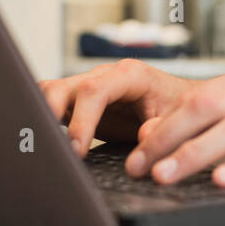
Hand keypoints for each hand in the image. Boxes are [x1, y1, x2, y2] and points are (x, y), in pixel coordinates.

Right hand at [38, 58, 190, 154]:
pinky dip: (41, 120)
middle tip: (52, 150)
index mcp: (130, 75)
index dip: (82, 121)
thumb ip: (163, 128)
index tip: (78, 150)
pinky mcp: (79, 103)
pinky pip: (50, 104)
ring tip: (40, 146)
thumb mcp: (179, 120)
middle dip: (49, 116)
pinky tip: (40, 142)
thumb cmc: (182, 109)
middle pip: (62, 87)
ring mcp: (88, 88)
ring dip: (41, 116)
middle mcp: (104, 77)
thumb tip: (144, 138)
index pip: (95, 90)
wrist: (184, 106)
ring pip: (49, 92)